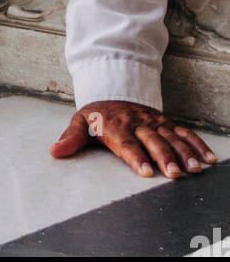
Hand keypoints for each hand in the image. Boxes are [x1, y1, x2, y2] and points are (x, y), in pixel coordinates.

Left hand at [50, 100, 218, 178]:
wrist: (113, 87)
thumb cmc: (97, 114)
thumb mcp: (81, 122)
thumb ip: (71, 138)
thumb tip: (55, 152)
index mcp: (116, 125)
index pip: (126, 143)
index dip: (136, 157)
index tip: (145, 170)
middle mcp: (137, 123)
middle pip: (152, 141)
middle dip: (164, 157)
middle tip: (175, 174)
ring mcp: (154, 122)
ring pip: (171, 137)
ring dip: (184, 153)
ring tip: (194, 168)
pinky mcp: (165, 122)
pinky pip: (183, 132)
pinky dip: (196, 144)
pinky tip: (207, 158)